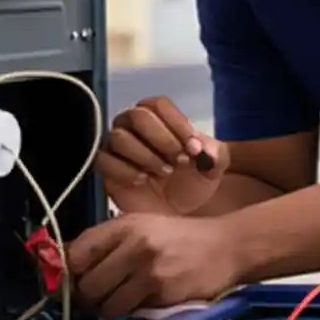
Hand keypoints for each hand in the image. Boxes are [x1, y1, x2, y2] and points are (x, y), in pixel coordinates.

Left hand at [68, 212, 241, 318]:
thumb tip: (64, 264)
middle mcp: (135, 245)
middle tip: (102, 293)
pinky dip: (134, 310)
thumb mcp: (143, 226)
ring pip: (106, 306)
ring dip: (110, 307)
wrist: (228, 246)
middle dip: (89, 296)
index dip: (71, 272)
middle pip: (87, 286)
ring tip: (125, 297)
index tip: (77, 278)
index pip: (76, 254)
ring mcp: (150, 271)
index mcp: (126, 224)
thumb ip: (106, 243)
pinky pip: (131, 312)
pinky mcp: (163, 293)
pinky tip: (148, 297)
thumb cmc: (181, 237)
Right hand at [99, 97, 229, 215]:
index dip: (177, 123)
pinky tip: (143, 180)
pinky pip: (104, 161)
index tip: (193, 147)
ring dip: (146, 156)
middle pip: (137, 116)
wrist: (180, 214)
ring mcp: (116, 148)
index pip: (159, 104)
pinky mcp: (106, 170)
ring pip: (119, 137)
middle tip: (180, 160)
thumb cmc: (193, 182)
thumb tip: (199, 146)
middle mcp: (133, 127)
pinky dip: (126, 171)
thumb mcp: (215, 166)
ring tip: (165, 173)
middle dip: (163, 138)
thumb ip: (215, 152)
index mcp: (160, 118)